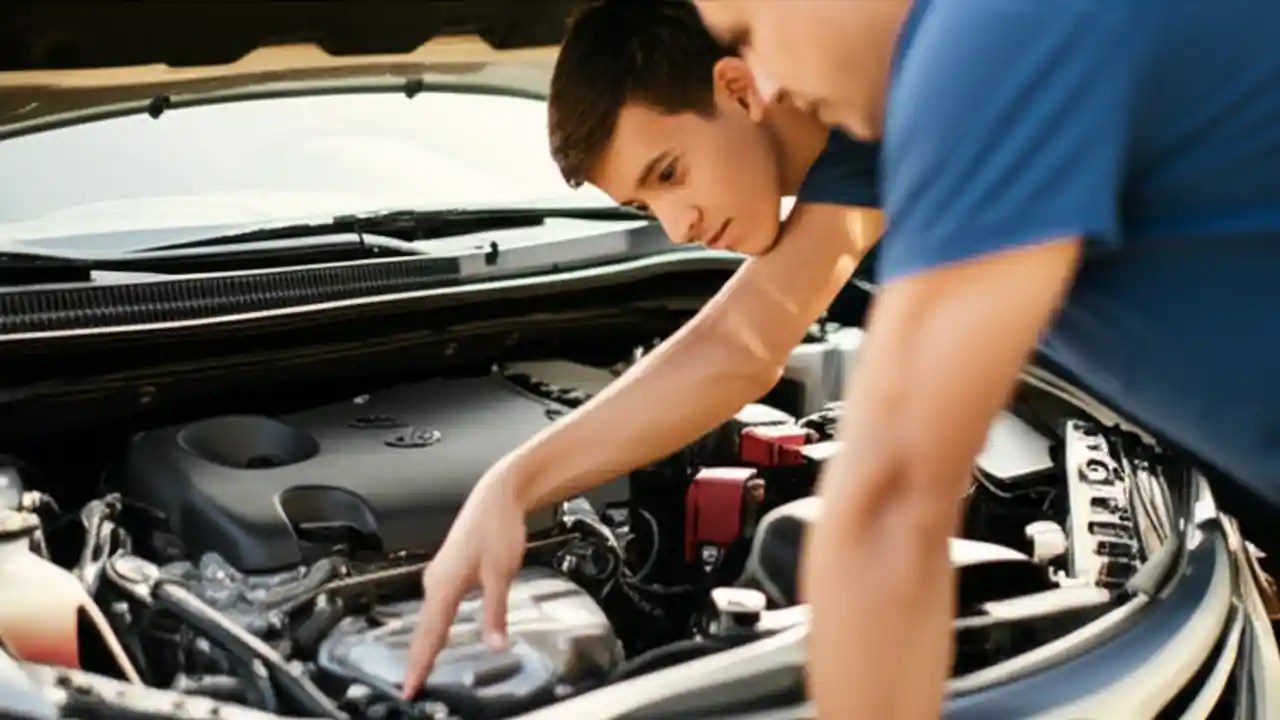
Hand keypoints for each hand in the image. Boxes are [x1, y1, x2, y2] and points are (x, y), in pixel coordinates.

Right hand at [401, 462, 527, 699]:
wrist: (497, 496)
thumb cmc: (496, 528)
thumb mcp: (500, 573)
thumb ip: (495, 612)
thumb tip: (495, 644)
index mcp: (444, 586)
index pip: (429, 635)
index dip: (419, 665)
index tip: (409, 688)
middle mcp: (435, 581)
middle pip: (424, 630)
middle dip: (417, 660)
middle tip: (411, 687)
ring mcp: (440, 574)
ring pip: (430, 618)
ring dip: (425, 644)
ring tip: (420, 669)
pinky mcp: (448, 570)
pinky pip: (437, 606)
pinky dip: (434, 626)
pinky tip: (437, 634)